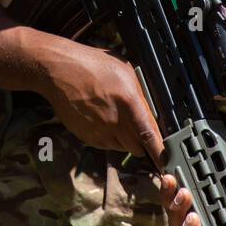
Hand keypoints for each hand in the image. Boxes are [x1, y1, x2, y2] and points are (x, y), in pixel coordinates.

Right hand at [42, 45, 163, 160]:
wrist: (59, 71)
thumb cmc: (91, 65)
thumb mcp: (125, 71)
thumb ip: (140, 95)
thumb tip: (150, 112)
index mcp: (128, 102)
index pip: (150, 135)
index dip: (160, 151)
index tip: (166, 160)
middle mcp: (115, 121)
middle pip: (137, 147)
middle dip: (142, 143)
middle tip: (139, 131)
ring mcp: (99, 131)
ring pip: (121, 147)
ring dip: (125, 140)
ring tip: (116, 118)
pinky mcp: (86, 136)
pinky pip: (105, 145)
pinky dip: (109, 138)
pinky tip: (103, 120)